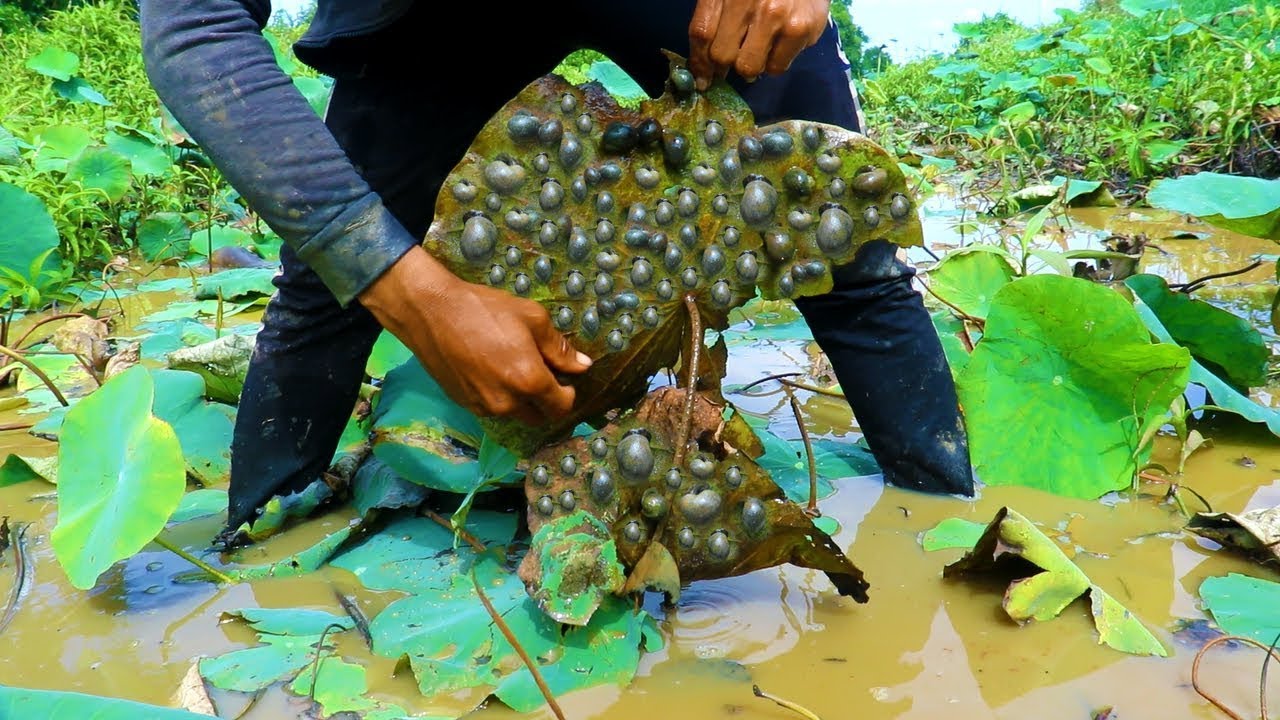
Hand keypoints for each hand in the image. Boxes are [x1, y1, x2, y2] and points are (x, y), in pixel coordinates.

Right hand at [359, 247, 591, 424]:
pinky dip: (499, 396)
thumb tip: (583, 366)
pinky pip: (491, 408)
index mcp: (529, 381)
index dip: (568, 394)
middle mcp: (507, 403)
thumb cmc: (485, 309)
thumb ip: (560, 348)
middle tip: (539, 372)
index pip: (561, 407)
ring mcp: (483, 407)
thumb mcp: (532, 318)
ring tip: (511, 368)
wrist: (431, 312)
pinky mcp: (464, 404)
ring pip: (514, 413)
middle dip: (545, 400)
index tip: (564, 378)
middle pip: (539, 416)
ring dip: (521, 400)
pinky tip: (490, 370)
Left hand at [688, 0, 830, 90]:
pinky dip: (775, 62)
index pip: (701, 33)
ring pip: (749, 67)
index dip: (699, 62)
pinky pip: (777, 67)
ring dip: (751, 65)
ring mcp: (775, 16)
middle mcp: (746, 1)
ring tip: (759, 49)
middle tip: (734, 58)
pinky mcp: (800, 29)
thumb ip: (715, 14)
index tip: (702, 78)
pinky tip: (780, 43)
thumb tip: (707, 63)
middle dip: (725, 64)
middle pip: (722, 55)